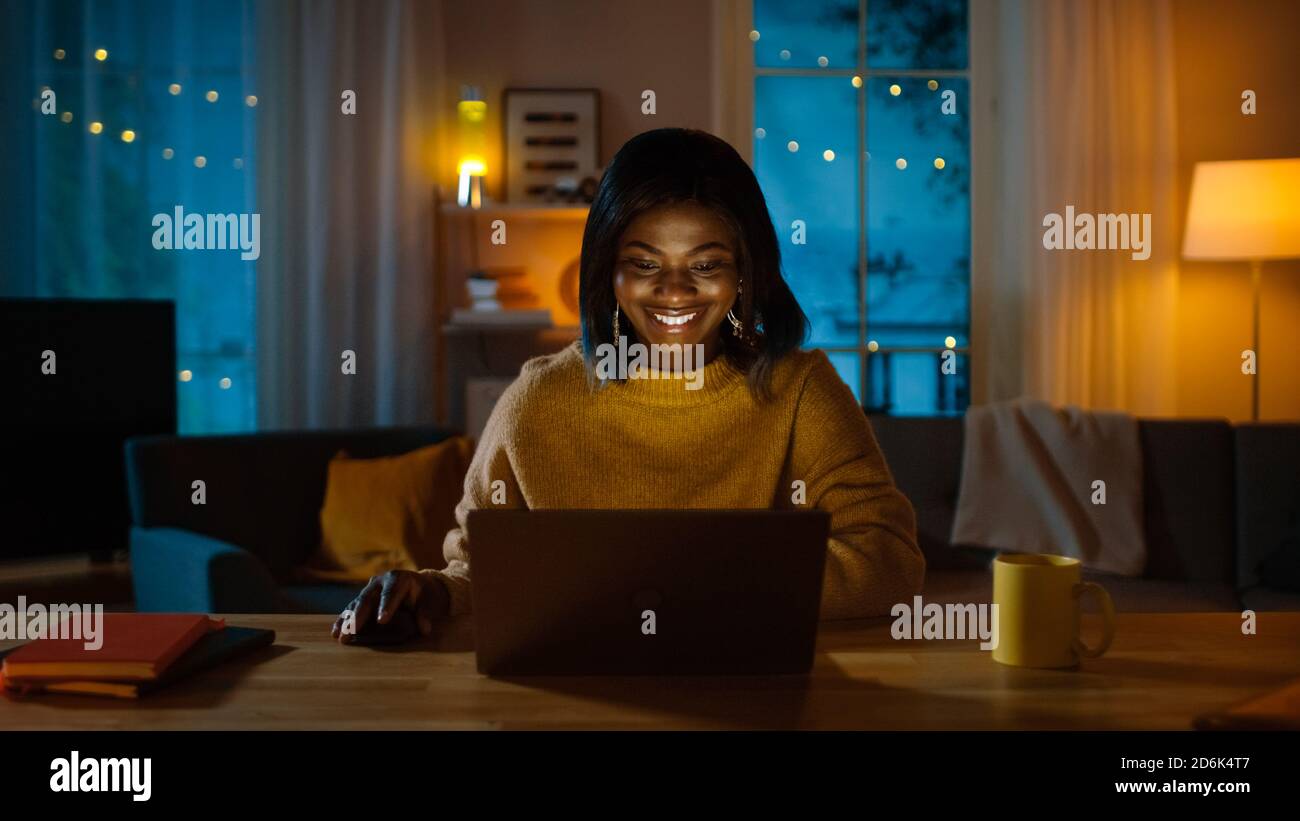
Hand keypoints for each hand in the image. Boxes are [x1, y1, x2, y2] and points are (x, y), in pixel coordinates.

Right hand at [331, 570, 448, 644]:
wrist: (417, 583)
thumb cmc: (424, 593)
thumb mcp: (428, 600)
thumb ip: (425, 613)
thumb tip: (424, 630)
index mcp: (398, 578)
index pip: (391, 593)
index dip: (386, 606)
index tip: (381, 621)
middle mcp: (380, 581)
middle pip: (368, 599)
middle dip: (359, 616)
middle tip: (352, 631)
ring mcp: (369, 589)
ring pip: (356, 604)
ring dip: (346, 620)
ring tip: (339, 635)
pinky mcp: (363, 598)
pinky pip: (351, 608)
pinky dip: (343, 620)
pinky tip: (335, 632)